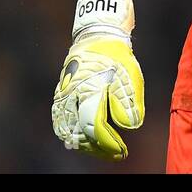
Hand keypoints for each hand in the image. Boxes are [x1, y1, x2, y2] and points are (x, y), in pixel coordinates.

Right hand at [52, 0, 144, 160]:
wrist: (97, 37)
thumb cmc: (117, 56)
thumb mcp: (130, 75)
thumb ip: (129, 101)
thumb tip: (131, 125)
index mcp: (90, 91)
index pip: (96, 127)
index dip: (109, 143)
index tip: (122, 152)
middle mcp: (73, 96)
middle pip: (81, 132)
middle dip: (99, 148)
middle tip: (115, 154)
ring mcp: (63, 96)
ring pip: (68, 129)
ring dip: (83, 144)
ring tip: (99, 151)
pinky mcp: (60, 95)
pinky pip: (60, 120)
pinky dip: (68, 134)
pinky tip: (78, 142)